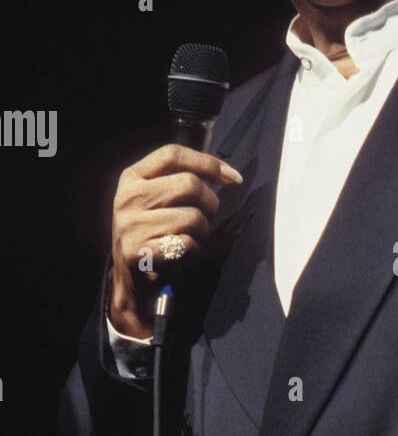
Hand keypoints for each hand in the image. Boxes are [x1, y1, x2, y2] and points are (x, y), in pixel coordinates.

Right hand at [109, 144, 241, 337]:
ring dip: (203, 232)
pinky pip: (187, 244)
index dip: (207, 162)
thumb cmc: (154, 235)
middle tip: (205, 219)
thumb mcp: (155, 201)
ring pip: (193, 217)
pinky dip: (193, 251)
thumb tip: (228, 174)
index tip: (231, 177)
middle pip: (190, 184)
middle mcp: (127, 198)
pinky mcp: (138, 252)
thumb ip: (181, 180)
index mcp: (132, 178)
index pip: (172, 154)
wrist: (130, 280)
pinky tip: (181, 254)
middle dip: (210, 203)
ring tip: (189, 239)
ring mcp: (131, 225)